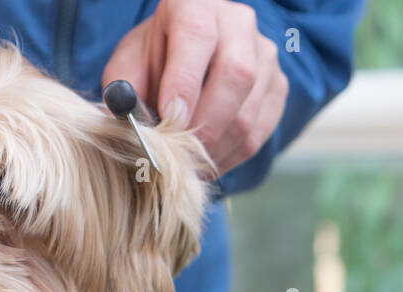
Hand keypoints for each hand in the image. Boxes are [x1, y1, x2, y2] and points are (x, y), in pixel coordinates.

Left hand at [103, 0, 288, 176]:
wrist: (190, 59)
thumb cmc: (155, 60)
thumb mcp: (129, 66)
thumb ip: (124, 91)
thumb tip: (126, 124)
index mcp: (195, 4)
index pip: (197, 36)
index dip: (184, 82)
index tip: (168, 118)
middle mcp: (238, 23)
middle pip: (236, 75)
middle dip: (204, 126)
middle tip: (179, 155)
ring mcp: (265, 54)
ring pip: (249, 111)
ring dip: (216, 149)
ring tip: (188, 164)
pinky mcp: (278, 86)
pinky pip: (260, 131)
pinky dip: (232, 156)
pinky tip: (208, 160)